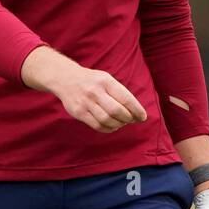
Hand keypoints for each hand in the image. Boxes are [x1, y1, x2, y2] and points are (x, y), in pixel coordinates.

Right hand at [22, 46, 147, 132]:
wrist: (66, 79)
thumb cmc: (92, 81)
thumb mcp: (106, 79)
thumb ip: (119, 92)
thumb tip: (135, 110)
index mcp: (105, 81)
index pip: (125, 98)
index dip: (136, 110)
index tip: (143, 117)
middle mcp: (95, 91)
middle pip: (117, 111)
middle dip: (128, 118)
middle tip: (132, 120)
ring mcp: (85, 102)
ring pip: (107, 120)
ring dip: (119, 124)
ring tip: (122, 123)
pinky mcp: (78, 112)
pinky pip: (97, 125)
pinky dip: (108, 129)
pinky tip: (113, 126)